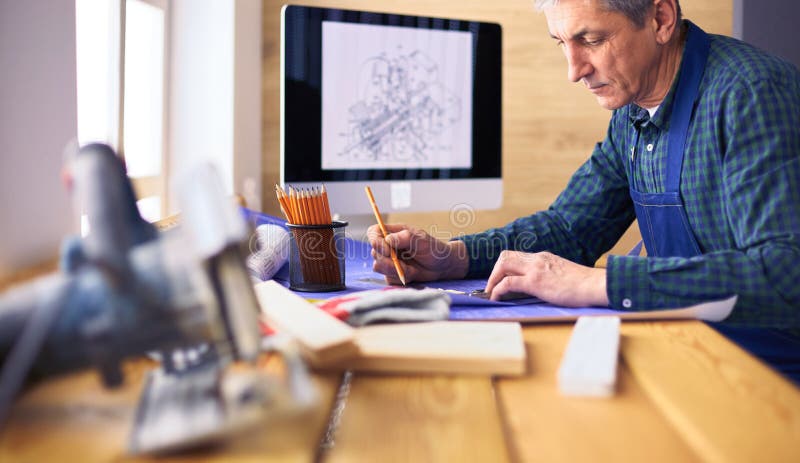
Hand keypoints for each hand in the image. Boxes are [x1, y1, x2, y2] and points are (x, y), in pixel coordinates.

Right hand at [367, 223, 468, 284]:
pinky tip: (412, 274)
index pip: (373, 232)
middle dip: (387, 261)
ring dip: (394, 270)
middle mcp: (388, 246)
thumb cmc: (433, 249)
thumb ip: (405, 238)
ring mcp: (388, 260)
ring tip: (410, 269)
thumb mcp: (422, 240)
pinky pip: (388, 278)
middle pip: (374, 252)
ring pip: (378, 267)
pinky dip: (400, 277)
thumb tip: (388, 239)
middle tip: (402, 264)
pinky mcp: (391, 274)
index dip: (375, 241)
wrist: (441, 266)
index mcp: (393, 233)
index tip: (387, 250)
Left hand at [484, 251, 607, 306]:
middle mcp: (537, 259)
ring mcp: (535, 269)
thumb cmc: (584, 285)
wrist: (595, 285)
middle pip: (506, 257)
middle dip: (495, 272)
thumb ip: (549, 275)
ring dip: (493, 279)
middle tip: (492, 287)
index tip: (500, 280)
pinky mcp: (535, 282)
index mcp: (544, 257)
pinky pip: (508, 283)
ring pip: (503, 265)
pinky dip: (497, 290)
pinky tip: (496, 298)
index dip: (504, 267)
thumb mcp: (563, 274)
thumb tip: (541, 286)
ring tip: (491, 293)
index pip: (517, 256)